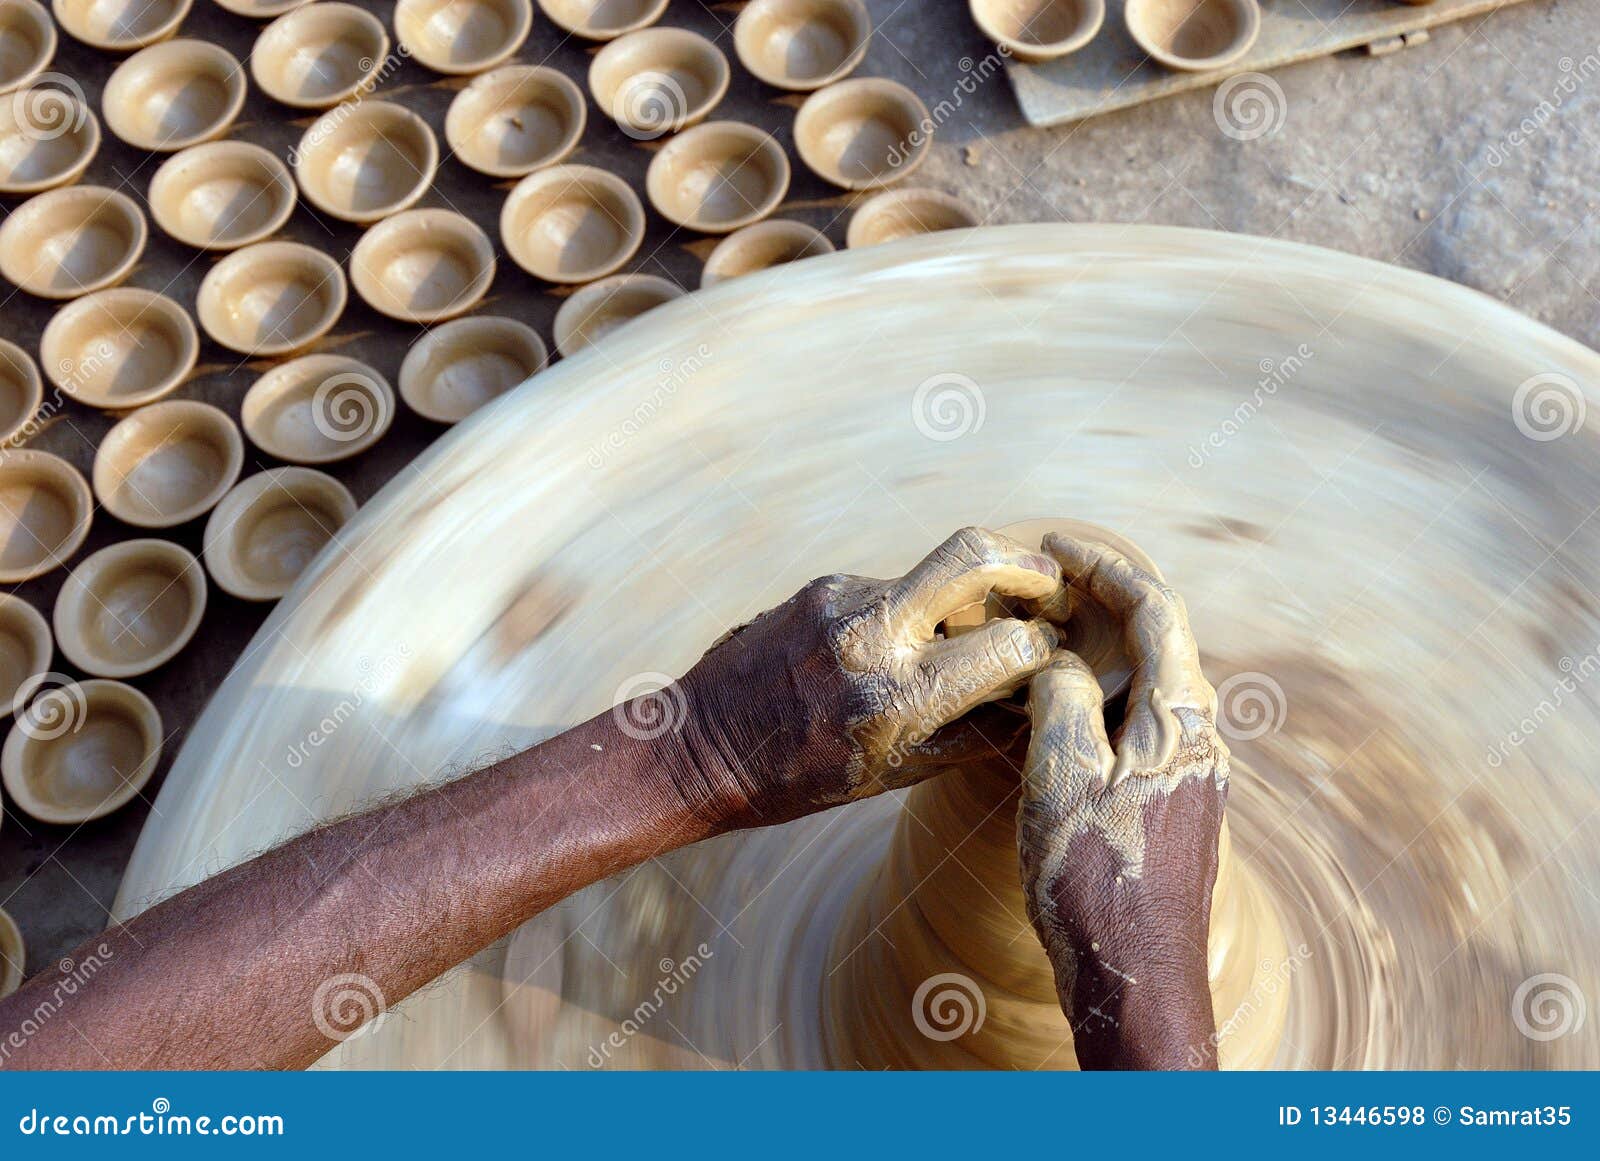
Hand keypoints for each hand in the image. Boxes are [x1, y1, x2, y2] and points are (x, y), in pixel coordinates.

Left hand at [671, 527, 1061, 828]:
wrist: (699, 747)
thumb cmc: (798, 779)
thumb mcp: (892, 774)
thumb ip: (970, 737)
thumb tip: (1037, 708)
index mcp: (896, 699)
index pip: (1009, 648)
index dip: (1045, 651)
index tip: (1053, 657)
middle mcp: (869, 637)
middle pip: (974, 553)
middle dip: (1030, 566)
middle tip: (1051, 588)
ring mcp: (840, 601)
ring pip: (932, 572)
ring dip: (964, 596)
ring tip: (968, 634)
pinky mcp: (821, 588)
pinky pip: (890, 588)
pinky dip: (911, 611)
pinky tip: (898, 646)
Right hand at [1016, 534, 1227, 1069]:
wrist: (1138, 982)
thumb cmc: (1097, 883)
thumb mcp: (1060, 777)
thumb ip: (1060, 700)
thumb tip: (1060, 663)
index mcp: (1178, 720)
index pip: (1156, 610)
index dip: (1109, 567)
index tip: (1060, 546)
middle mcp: (1199, 738)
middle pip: (1160, 643)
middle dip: (1106, 603)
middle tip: (1047, 585)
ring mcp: (1192, 774)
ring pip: (1148, 687)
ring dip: (1101, 653)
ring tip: (1044, 640)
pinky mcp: (1176, 805)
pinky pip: (1140, 727)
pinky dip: (1101, 699)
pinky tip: (1060, 714)